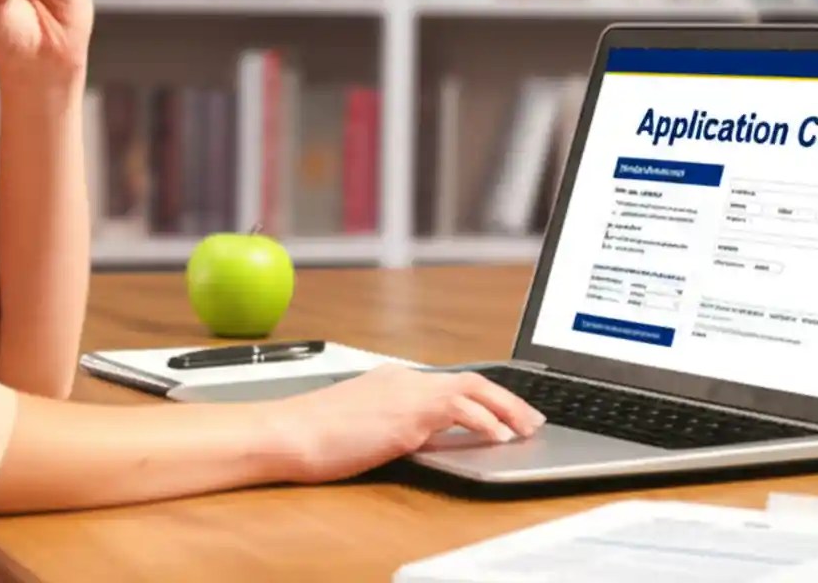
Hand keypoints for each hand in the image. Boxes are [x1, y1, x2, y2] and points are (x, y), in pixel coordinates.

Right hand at [268, 365, 546, 483]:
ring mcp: (406, 393)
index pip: (451, 382)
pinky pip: (458, 410)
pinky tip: (499, 437)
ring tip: (527, 427)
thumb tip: (422, 438)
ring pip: (472, 388)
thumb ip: (395, 425)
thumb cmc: (312, 435)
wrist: (286, 432)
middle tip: (531, 418)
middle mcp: (405, 379)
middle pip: (471, 379)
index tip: (505, 411)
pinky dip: (484, 421)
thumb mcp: (363, 426)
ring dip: (506, 408)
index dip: (485, 397)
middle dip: (506, 399)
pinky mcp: (406, 414)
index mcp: (394, 380)